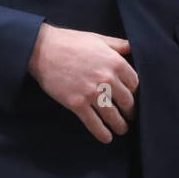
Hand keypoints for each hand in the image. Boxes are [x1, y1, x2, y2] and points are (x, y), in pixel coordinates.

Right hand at [27, 23, 137, 142]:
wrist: (43, 49)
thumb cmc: (71, 42)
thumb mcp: (99, 39)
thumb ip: (118, 45)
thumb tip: (134, 46)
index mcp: (116, 62)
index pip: (135, 83)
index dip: (135, 92)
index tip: (134, 98)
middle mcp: (107, 79)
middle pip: (126, 101)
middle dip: (130, 111)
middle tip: (131, 116)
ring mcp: (92, 92)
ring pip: (112, 114)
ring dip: (120, 125)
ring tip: (122, 129)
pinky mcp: (76, 103)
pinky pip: (93, 122)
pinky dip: (101, 132)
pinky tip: (107, 138)